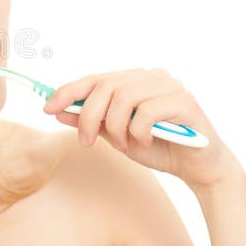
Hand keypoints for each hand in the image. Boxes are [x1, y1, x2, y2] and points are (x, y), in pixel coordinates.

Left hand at [41, 67, 244, 190]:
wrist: (198, 168)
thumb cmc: (157, 148)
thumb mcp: (116, 137)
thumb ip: (91, 122)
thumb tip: (58, 111)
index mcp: (133, 80)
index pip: (94, 78)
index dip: (68, 91)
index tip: (47, 108)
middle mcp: (151, 76)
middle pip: (105, 86)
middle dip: (88, 116)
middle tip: (86, 142)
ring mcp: (169, 86)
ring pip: (123, 97)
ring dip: (115, 127)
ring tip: (122, 145)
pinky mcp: (184, 101)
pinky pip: (146, 112)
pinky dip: (138, 131)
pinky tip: (145, 141)